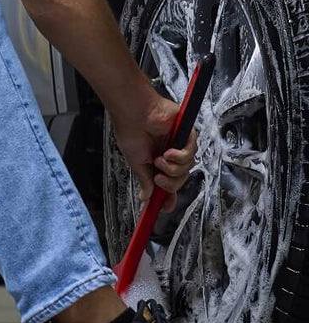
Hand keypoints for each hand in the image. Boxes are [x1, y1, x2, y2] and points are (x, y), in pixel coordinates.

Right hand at [112, 89, 198, 213]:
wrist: (135, 114)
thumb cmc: (131, 133)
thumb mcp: (137, 164)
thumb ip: (145, 182)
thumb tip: (146, 198)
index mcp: (157, 162)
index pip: (168, 183)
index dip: (168, 197)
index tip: (165, 208)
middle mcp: (170, 155)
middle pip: (179, 179)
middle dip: (170, 183)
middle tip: (158, 179)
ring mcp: (179, 146)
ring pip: (186, 169)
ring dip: (172, 168)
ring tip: (160, 159)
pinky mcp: (187, 136)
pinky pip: (190, 154)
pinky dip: (180, 156)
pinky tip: (168, 152)